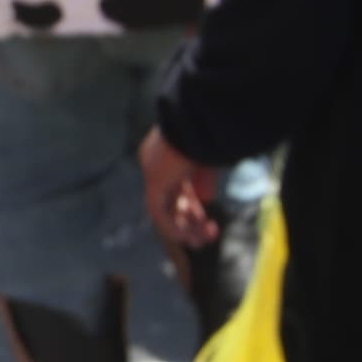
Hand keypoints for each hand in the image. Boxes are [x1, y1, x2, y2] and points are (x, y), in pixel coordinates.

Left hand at [138, 129, 224, 250]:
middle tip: (208, 235)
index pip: (176, 189)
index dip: (191, 208)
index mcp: (168, 156)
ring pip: (164, 211)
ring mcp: (152, 174)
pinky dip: (175, 229)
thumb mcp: (208, 161)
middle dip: (189, 222)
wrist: (200, 121)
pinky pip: (160, 215)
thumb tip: (204, 198)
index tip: (207, 221)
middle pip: (169, 202)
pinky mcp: (154, 183)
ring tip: (204, 240)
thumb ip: (204, 180)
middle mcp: (156, 165)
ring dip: (185, 230)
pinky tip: (191, 237)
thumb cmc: (209, 135)